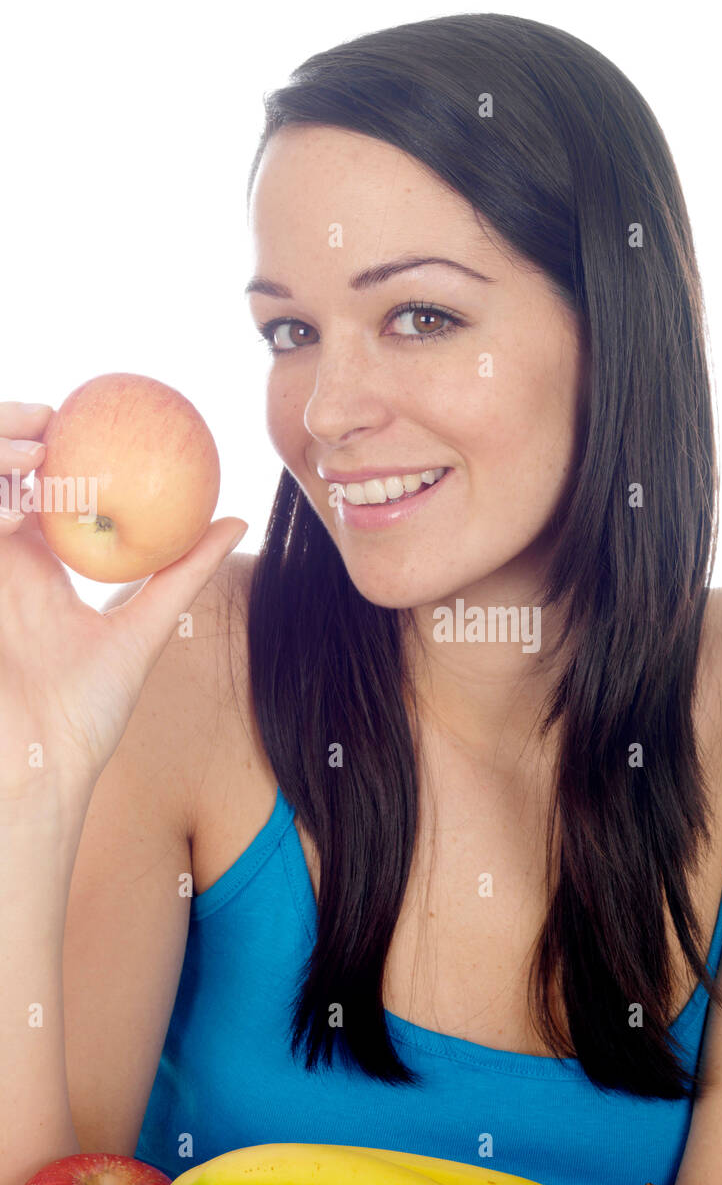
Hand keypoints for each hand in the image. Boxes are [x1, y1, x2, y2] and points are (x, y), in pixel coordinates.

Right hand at [0, 400, 247, 801]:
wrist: (46, 767)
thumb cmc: (90, 711)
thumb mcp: (145, 629)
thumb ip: (182, 573)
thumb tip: (236, 518)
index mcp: (36, 562)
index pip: (35, 480)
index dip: (48, 439)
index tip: (83, 417)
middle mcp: (0, 561)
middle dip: (9, 430)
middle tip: (51, 420)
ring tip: (35, 456)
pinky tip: (16, 506)